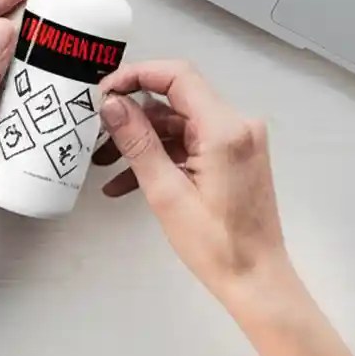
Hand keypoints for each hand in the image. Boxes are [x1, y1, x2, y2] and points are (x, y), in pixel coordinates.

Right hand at [94, 60, 286, 301]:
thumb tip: (112, 105)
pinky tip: (127, 181)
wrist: (256, 279)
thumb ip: (138, 142)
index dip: (137, 75)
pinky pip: (191, 142)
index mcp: (226, 129)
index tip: (105, 92)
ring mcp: (238, 140)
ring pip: (179, 122)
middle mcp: (238, 125)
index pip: (178, 76)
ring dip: (143, 139)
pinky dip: (162, 155)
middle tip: (98, 132)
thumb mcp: (166, 193)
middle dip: (133, 114)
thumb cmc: (218, 246)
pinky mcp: (234, 155)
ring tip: (105, 163)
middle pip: (176, 99)